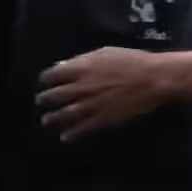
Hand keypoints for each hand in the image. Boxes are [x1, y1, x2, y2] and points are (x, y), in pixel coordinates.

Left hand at [37, 47, 169, 140]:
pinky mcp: (102, 119)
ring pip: (65, 114)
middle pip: (56, 95)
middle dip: (45, 99)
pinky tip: (64, 137)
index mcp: (81, 68)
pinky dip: (71, 134)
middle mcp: (81, 87)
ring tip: (46, 120)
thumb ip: (80, 60)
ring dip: (53, 118)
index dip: (46, 78)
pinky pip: (82, 129)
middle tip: (40, 101)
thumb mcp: (104, 53)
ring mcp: (90, 105)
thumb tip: (61, 66)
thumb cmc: (131, 61)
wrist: (151, 79)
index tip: (44, 81)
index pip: (54, 74)